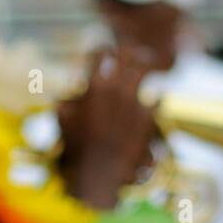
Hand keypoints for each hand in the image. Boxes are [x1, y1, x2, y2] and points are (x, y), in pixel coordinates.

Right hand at [57, 46, 158, 208]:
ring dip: (144, 67)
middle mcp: (116, 89)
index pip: (99, 54)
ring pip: (144, 71)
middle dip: (128, 51)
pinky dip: (156, 97)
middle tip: (129, 52)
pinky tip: (157, 97)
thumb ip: (65, 103)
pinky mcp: (148, 116)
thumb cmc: (77, 148)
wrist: (99, 173)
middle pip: (127, 55)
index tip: (105, 49)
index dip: (102, 49)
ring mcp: (134, 101)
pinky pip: (157, 98)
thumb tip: (64, 94)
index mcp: (93, 87)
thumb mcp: (64, 121)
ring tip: (146, 66)